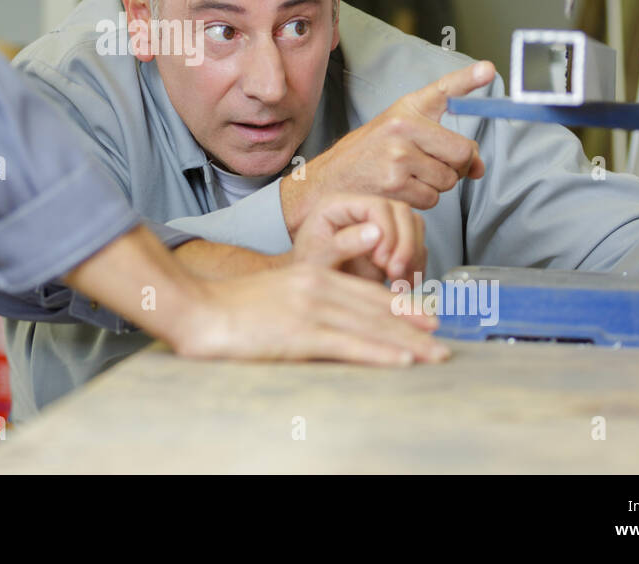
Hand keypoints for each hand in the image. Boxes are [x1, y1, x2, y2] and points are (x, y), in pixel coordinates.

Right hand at [175, 263, 448, 365]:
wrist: (195, 308)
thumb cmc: (229, 308)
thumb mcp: (275, 294)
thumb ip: (304, 302)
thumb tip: (327, 323)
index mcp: (313, 276)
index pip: (368, 294)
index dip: (402, 308)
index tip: (427, 321)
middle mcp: (318, 287)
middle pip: (378, 310)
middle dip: (415, 328)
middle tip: (442, 343)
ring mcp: (310, 309)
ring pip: (372, 328)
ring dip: (409, 344)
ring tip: (434, 357)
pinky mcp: (300, 332)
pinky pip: (349, 345)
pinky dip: (380, 354)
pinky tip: (402, 362)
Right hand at [281, 61, 494, 232]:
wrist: (327, 180)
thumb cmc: (367, 155)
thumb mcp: (398, 133)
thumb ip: (442, 143)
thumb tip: (478, 167)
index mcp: (406, 109)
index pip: (444, 90)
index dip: (468, 79)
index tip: (488, 69)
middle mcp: (403, 127)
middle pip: (462, 152)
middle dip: (455, 167)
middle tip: (430, 165)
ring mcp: (399, 156)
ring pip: (449, 179)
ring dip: (435, 185)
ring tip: (407, 176)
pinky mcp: (395, 183)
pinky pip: (432, 198)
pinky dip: (421, 199)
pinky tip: (400, 190)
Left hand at [291, 193, 426, 283]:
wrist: (311, 290)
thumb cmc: (306, 271)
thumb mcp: (315, 260)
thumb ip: (341, 245)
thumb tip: (375, 233)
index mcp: (337, 206)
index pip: (377, 206)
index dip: (387, 231)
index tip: (382, 261)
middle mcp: (361, 210)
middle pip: (401, 212)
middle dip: (405, 245)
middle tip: (394, 272)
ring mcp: (378, 224)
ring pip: (414, 226)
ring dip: (413, 256)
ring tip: (398, 280)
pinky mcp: (390, 243)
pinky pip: (417, 246)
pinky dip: (416, 266)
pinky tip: (403, 284)